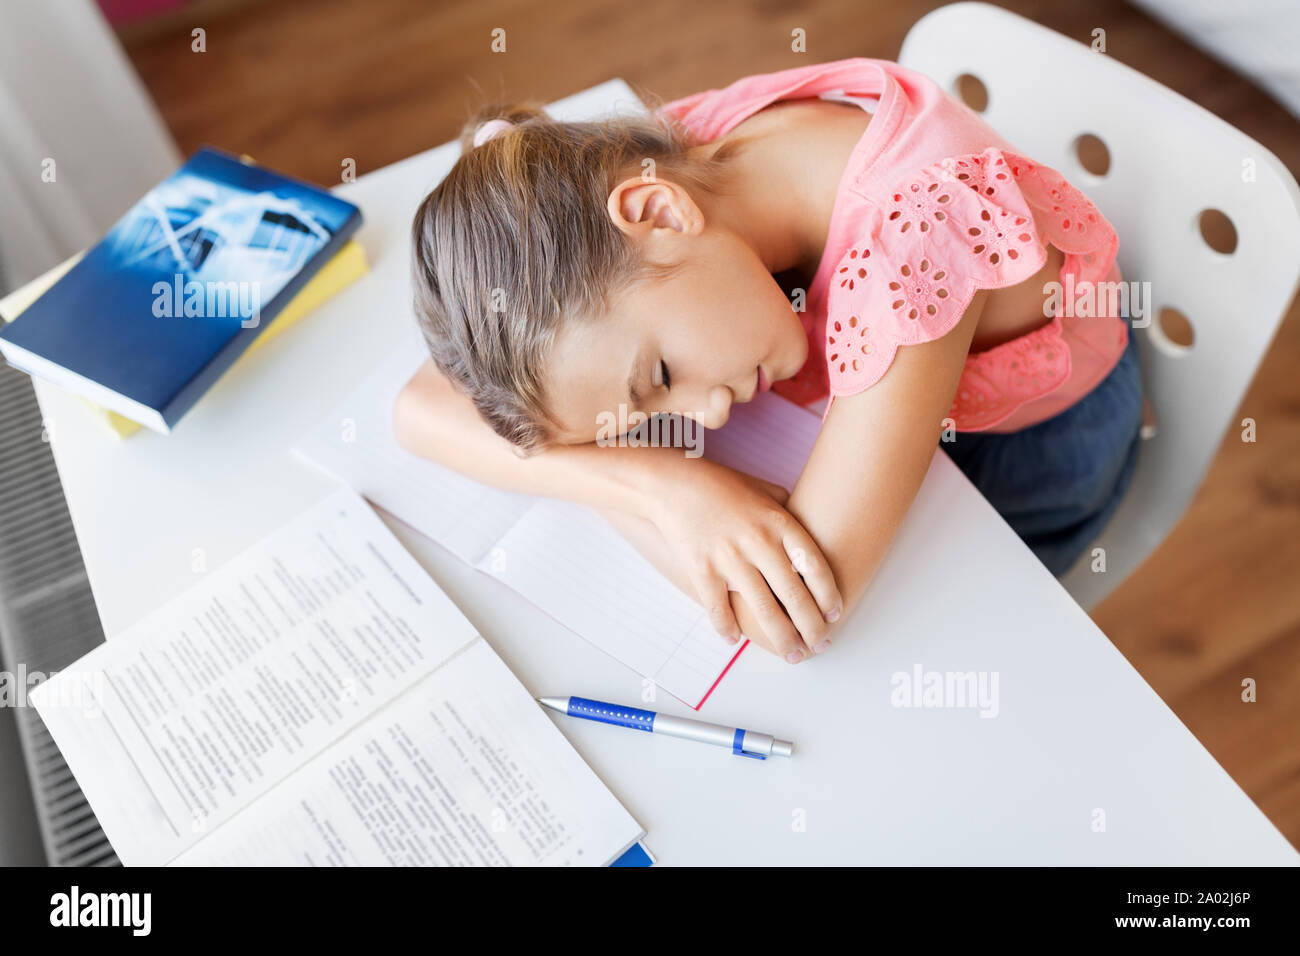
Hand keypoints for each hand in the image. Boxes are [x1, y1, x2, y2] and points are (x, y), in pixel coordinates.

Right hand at [642, 458, 842, 662]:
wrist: (674, 485)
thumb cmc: (723, 487)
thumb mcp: (765, 490)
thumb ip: (790, 512)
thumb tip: (813, 531)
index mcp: (779, 523)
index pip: (815, 567)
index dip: (829, 595)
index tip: (835, 613)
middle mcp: (758, 542)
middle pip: (794, 596)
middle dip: (812, 627)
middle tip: (820, 644)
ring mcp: (729, 558)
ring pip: (763, 610)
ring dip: (781, 638)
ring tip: (792, 653)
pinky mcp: (702, 570)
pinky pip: (719, 609)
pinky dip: (728, 629)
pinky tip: (736, 639)